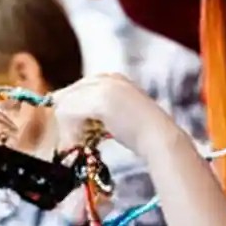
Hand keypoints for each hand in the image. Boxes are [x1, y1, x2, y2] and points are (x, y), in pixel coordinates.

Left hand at [46, 73, 183, 159]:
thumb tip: (76, 121)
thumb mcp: (120, 115)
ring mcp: (104, 87)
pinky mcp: (100, 101)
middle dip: (65, 118)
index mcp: (115, 79)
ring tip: (73, 146)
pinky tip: (76, 145)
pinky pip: (70, 113)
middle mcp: (108, 78)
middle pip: (70, 93)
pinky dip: (69, 131)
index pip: (79, 88)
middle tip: (67, 141)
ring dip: (66, 128)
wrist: (160, 138)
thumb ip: (100, 112)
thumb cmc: (145, 134)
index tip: (68, 130)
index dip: (70, 109)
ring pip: (67, 104)